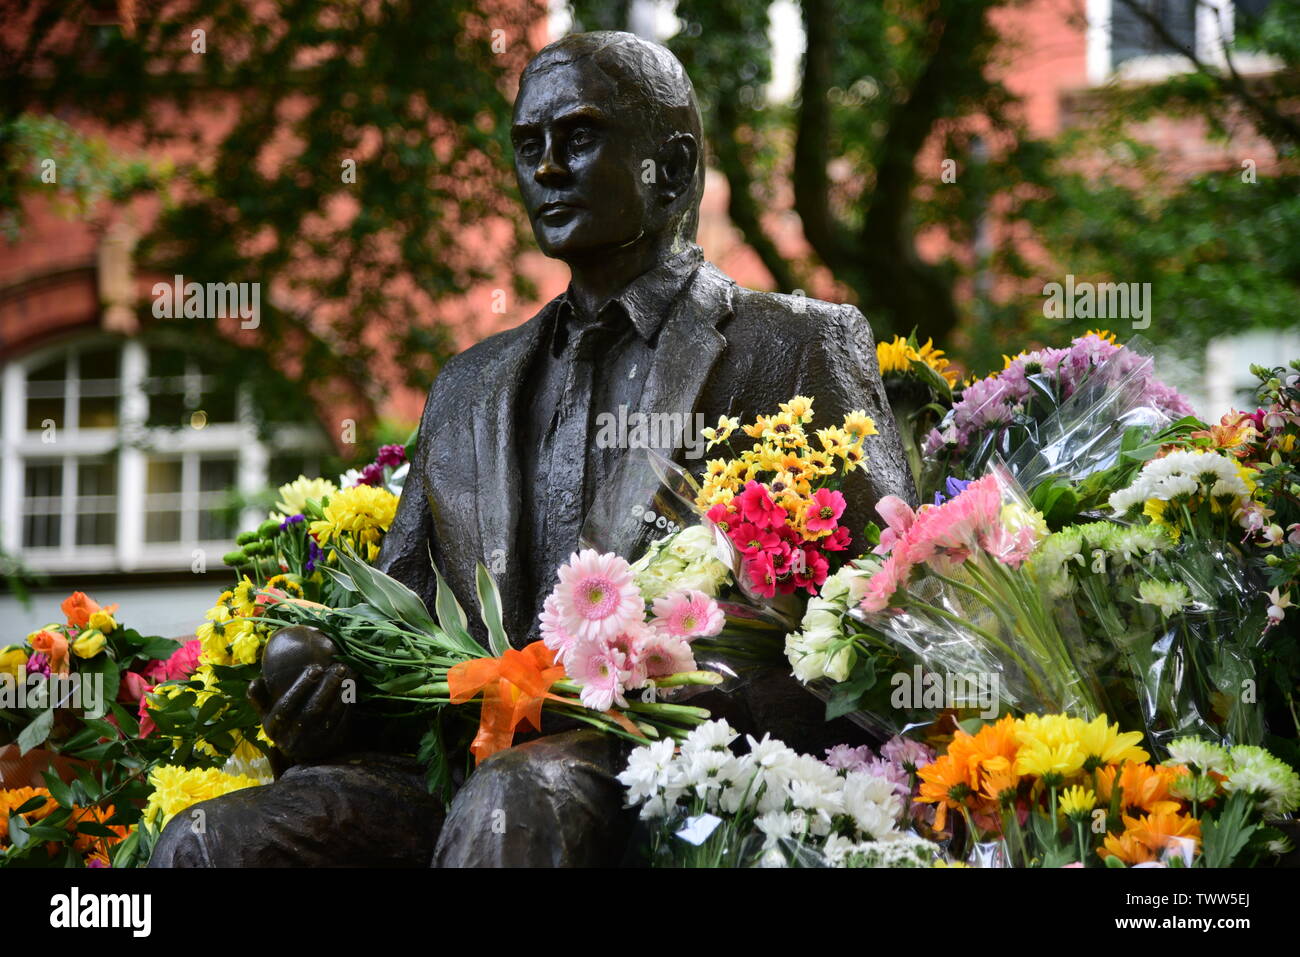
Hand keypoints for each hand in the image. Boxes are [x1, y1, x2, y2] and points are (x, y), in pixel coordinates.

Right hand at [249, 628, 356, 765]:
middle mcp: (290, 740)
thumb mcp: (267, 713)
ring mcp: (311, 745)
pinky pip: (341, 725)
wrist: (301, 748)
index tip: (316, 668)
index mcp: (272, 728)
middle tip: (339, 667)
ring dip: (341, 694)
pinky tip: (352, 689)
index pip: (286, 707)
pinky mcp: (328, 747)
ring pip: (329, 717)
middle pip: (311, 712)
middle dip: (327, 687)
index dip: (301, 687)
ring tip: (349, 674)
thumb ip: (259, 698)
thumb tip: (255, 682)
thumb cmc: (283, 721)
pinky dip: (347, 705)